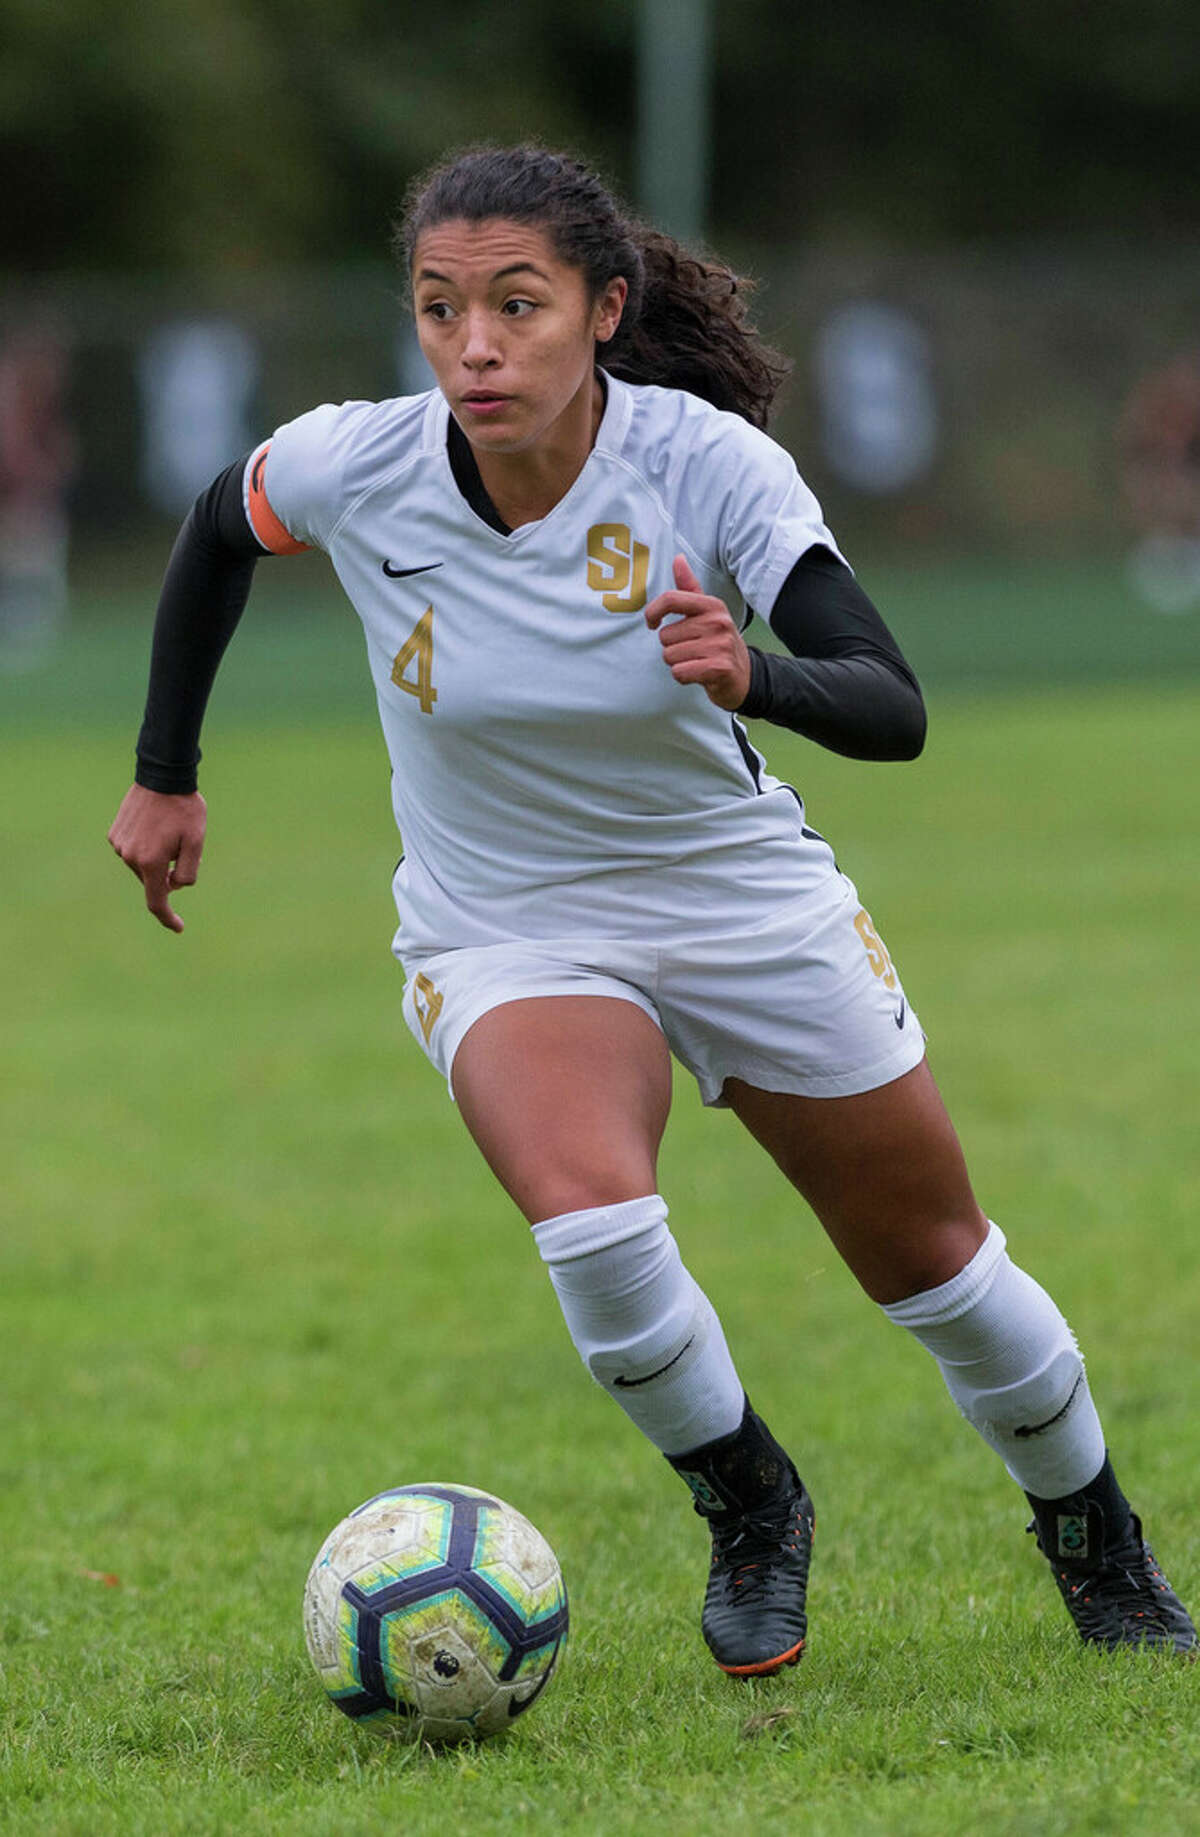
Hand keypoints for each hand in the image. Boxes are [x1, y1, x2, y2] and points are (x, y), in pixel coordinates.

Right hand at [107, 785, 206, 932]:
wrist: (161, 776)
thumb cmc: (184, 809)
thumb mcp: (196, 842)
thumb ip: (188, 871)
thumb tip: (173, 886)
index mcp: (150, 862)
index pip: (156, 901)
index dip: (167, 917)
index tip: (178, 927)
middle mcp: (130, 857)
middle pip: (153, 880)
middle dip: (169, 873)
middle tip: (185, 848)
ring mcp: (119, 845)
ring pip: (143, 865)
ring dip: (158, 858)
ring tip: (170, 831)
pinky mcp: (114, 834)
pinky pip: (134, 850)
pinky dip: (146, 846)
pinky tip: (155, 826)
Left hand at [644, 555, 750, 710]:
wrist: (744, 675)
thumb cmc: (718, 641)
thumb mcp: (707, 613)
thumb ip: (689, 588)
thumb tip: (678, 558)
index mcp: (712, 605)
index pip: (671, 599)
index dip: (653, 611)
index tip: (652, 623)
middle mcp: (717, 622)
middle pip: (665, 635)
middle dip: (671, 647)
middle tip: (691, 650)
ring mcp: (720, 645)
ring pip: (670, 656)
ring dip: (677, 663)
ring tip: (696, 661)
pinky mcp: (719, 668)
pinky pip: (679, 672)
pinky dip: (683, 676)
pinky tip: (698, 674)